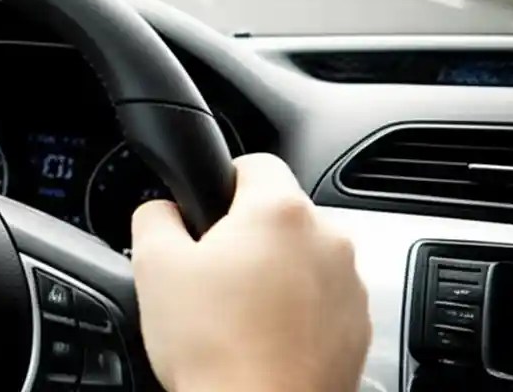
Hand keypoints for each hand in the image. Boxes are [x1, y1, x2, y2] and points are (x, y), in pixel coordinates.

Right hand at [130, 153, 369, 391]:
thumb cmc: (214, 349)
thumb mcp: (154, 266)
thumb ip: (154, 216)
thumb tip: (163, 210)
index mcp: (279, 212)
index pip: (253, 162)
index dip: (220, 184)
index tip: (204, 216)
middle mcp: (328, 240)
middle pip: (279, 214)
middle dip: (245, 236)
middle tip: (209, 275)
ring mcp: (350, 287)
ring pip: (302, 258)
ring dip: (273, 274)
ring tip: (235, 315)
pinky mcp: (358, 328)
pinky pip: (321, 300)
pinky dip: (295, 311)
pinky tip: (261, 338)